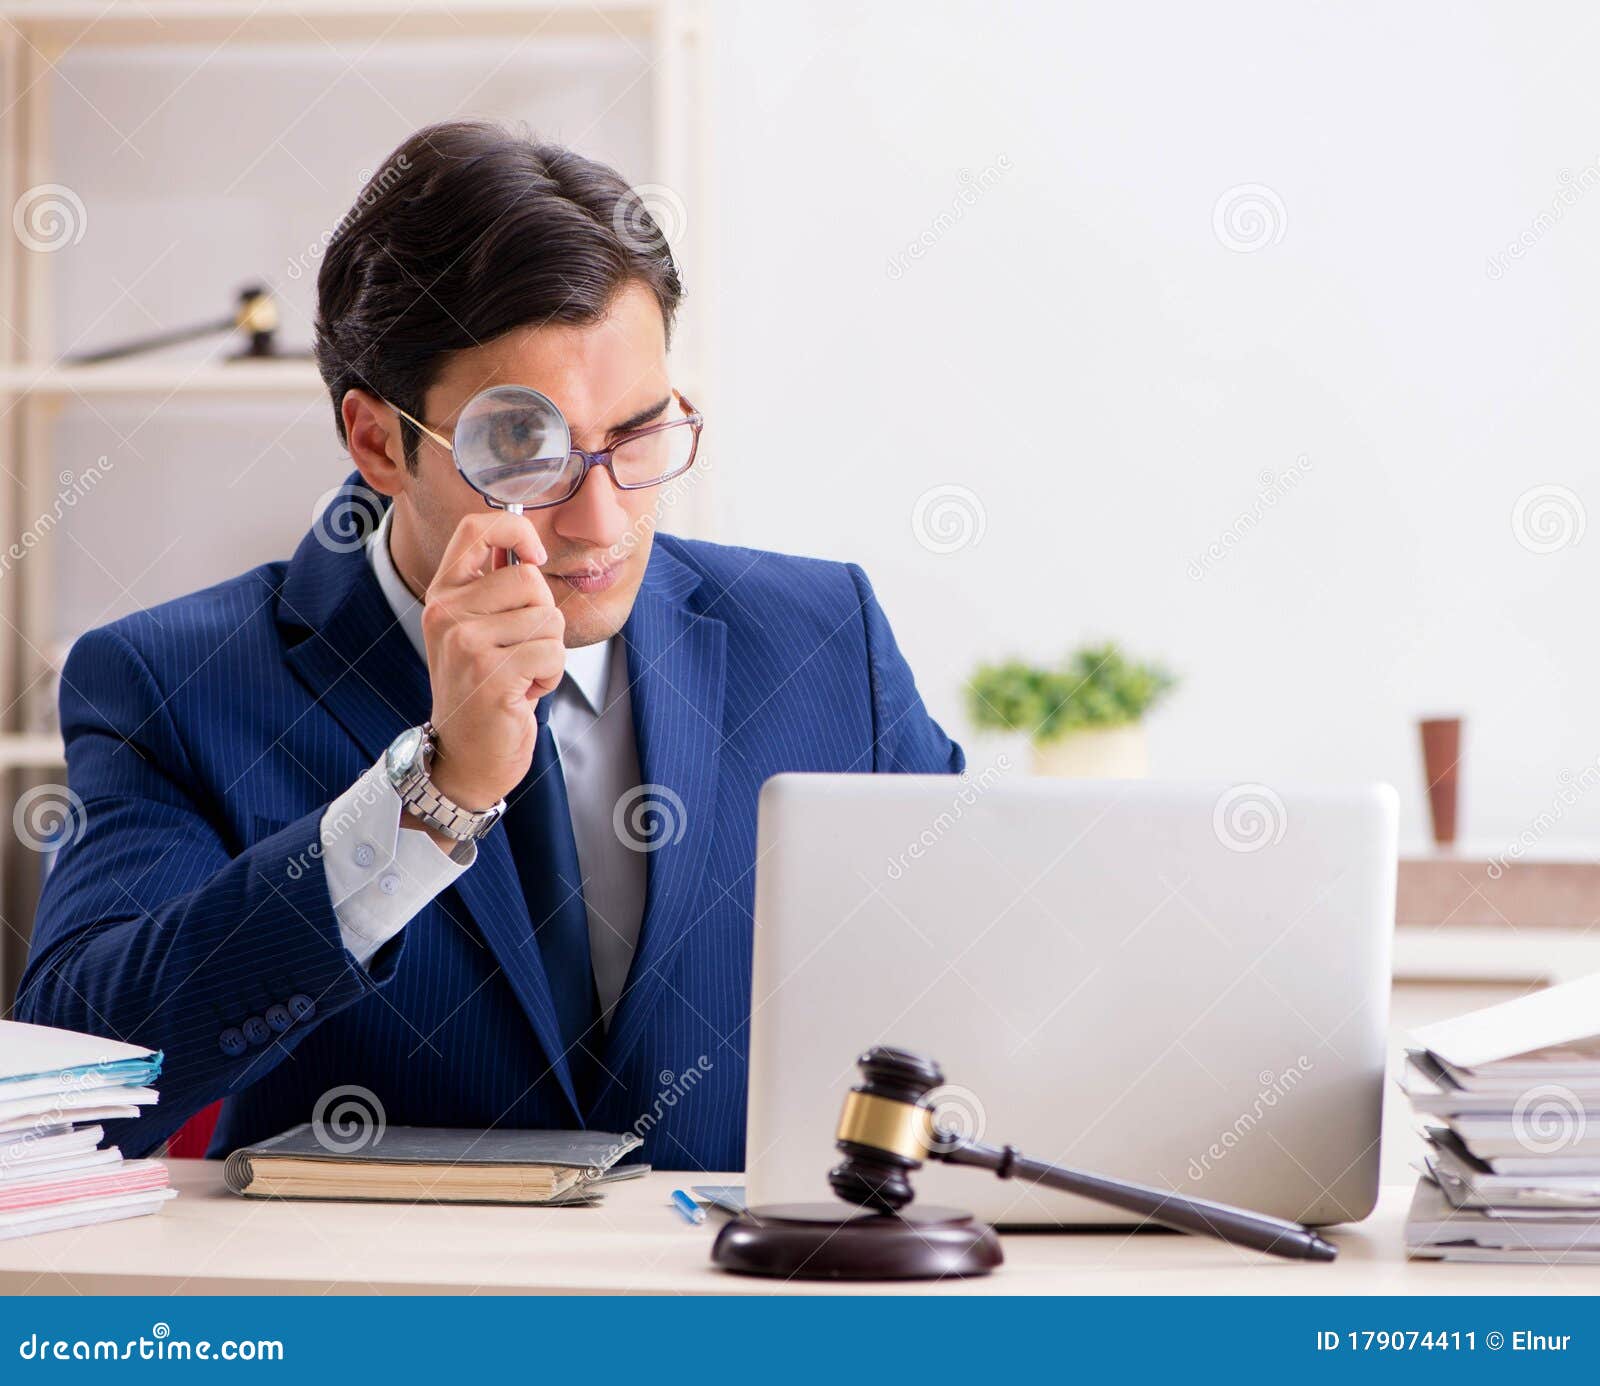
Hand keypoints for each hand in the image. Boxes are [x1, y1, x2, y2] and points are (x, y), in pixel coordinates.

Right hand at [418, 512, 562, 818]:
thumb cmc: (484, 688)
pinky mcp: (491, 674)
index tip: (535, 556)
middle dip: (544, 615)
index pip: (476, 527)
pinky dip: (551, 675)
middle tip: (522, 649)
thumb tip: (527, 543)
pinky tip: (526, 691)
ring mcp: (466, 644)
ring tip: (521, 673)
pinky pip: (552, 652)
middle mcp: (447, 613)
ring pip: (547, 618)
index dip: (516, 528)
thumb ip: (494, 587)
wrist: (467, 755)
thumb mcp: (478, 630)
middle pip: (530, 579)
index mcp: (444, 594)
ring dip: (549, 650)